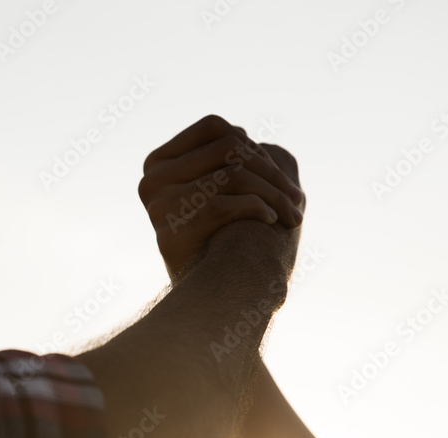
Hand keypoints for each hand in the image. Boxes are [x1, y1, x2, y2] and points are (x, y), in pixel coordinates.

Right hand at [138, 115, 304, 283]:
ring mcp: (157, 206)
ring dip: (274, 194)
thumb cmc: (220, 243)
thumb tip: (244, 133)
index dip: (252, 144)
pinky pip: (225, 204)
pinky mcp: (170, 233)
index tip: (276, 174)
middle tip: (296, 199)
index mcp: (158, 162)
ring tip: (292, 215)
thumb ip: (221, 161)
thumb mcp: (214, 192)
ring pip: (233, 174)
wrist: (208, 300)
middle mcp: (151, 180)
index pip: (213, 127)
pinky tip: (271, 222)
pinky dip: (257, 209)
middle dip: (271, 172)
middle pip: (228, 148)